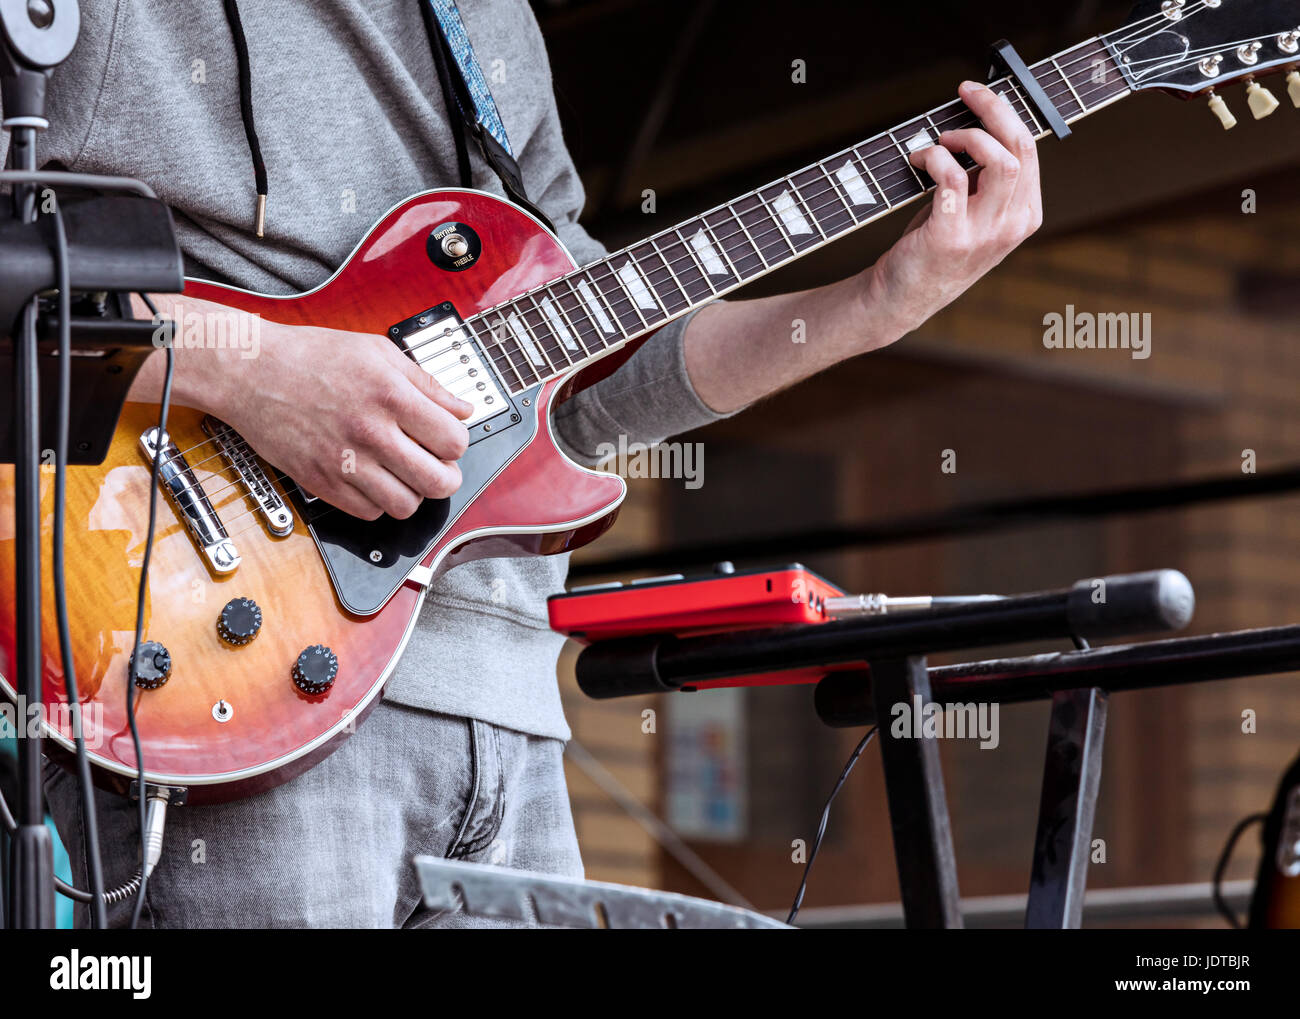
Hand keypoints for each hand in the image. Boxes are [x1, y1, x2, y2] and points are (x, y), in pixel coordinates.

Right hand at [209, 319, 471, 520]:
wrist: (250, 371)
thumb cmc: (311, 356)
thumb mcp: (377, 352)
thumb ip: (426, 383)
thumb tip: (462, 409)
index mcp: (391, 396)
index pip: (454, 442)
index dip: (456, 443)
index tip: (447, 439)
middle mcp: (371, 433)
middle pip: (438, 482)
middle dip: (446, 477)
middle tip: (436, 466)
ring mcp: (345, 462)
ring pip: (406, 505)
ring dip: (412, 493)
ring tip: (403, 474)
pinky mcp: (321, 481)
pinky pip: (369, 513)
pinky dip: (378, 502)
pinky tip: (373, 480)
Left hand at [861, 80, 1042, 335]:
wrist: (902, 297)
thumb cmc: (936, 247)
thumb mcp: (975, 213)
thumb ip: (986, 177)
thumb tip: (979, 120)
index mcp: (1025, 215)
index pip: (1030, 149)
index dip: (1005, 112)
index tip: (979, 92)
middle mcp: (1011, 226)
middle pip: (1020, 147)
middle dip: (992, 109)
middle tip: (965, 92)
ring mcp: (984, 234)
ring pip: (998, 160)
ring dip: (966, 136)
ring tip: (941, 138)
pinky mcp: (950, 236)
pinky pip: (952, 177)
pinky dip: (934, 157)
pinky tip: (919, 160)